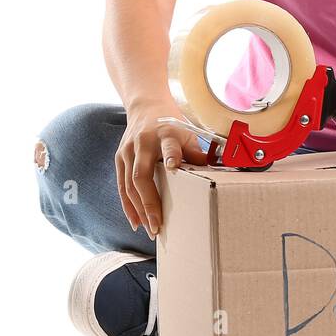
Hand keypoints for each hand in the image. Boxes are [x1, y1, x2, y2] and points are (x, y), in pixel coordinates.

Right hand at [115, 103, 208, 237]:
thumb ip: (197, 153)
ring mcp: (127, 151)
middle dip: (149, 203)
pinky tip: (135, 222)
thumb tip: (217, 173)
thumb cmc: (171, 125)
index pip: (169, 146)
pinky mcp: (119, 158)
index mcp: (165, 134)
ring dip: (139, 210)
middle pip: (141, 176)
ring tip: (150, 230)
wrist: (145, 106)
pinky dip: (128, 206)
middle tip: (157, 225)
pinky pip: (121, 186)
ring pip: (129, 185)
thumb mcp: (188, 133)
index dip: (172, 156)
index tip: (174, 167)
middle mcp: (143, 143)